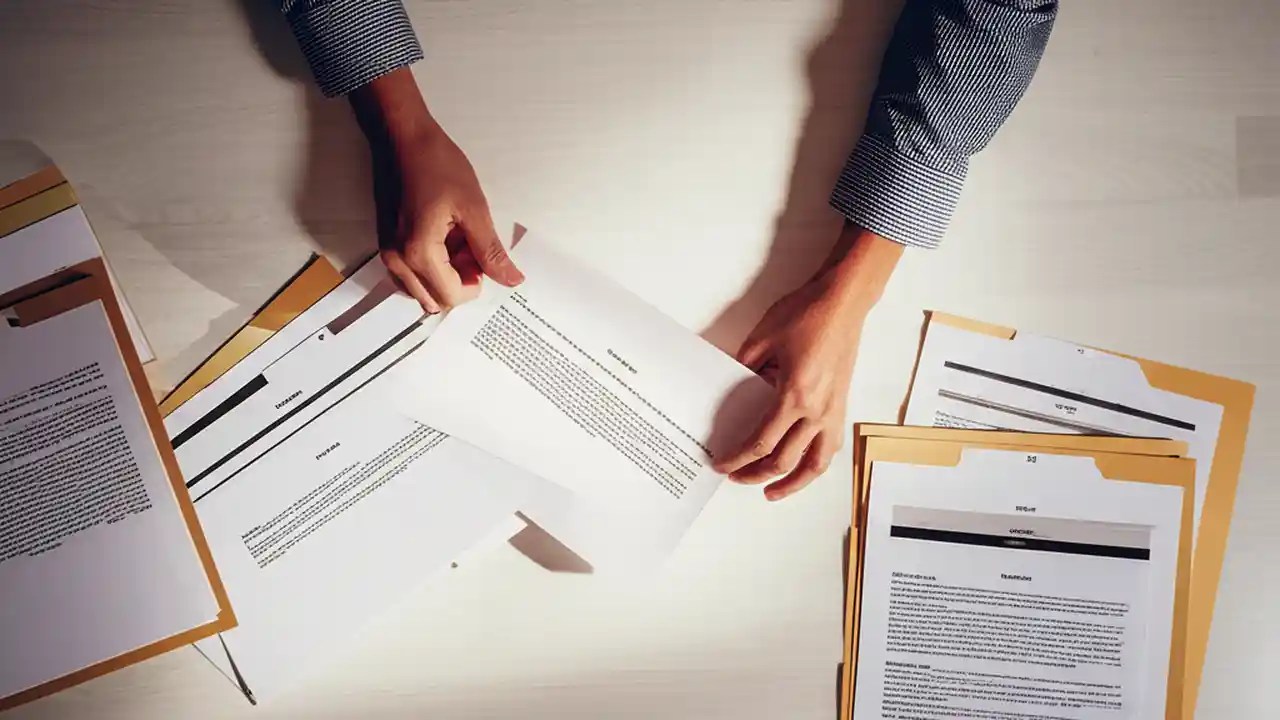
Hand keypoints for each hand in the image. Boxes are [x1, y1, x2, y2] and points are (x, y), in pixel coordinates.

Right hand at [350, 69, 522, 313]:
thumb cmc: (436, 164)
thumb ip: (491, 252)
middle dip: (459, 283)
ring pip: (421, 290)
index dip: (476, 285)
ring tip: (457, 243)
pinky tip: (441, 241)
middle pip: (434, 300)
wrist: (403, 138)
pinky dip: (429, 268)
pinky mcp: (386, 244)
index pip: (452, 296)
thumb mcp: (474, 209)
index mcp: (418, 253)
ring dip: (443, 277)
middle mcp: (397, 260)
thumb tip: (511, 279)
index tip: (484, 260)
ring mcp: (387, 254)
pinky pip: (409, 274)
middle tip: (471, 251)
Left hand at [714, 225, 901, 500]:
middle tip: (736, 477)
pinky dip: (815, 464)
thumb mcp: (761, 339)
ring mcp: (834, 411)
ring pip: (816, 463)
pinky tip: (804, 467)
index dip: (738, 459)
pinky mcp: (842, 405)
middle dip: (756, 475)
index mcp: (795, 396)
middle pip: (784, 460)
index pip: (761, 442)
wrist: (842, 302)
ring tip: (773, 492)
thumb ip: (744, 369)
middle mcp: (817, 411)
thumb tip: (733, 390)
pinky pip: (830, 446)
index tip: (722, 465)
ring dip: (793, 483)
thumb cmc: (805, 314)